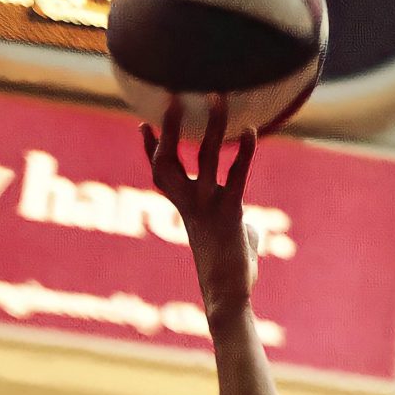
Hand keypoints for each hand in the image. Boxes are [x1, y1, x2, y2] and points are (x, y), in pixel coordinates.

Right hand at [143, 97, 258, 326]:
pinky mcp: (230, 212)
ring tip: (217, 97)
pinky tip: (252, 131)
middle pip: (169, 160)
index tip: (143, 124)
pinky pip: (236, 175)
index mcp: (184, 207)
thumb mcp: (228, 239)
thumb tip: (245, 222)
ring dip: (212, 126)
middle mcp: (190, 203)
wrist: (228, 296)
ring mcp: (208, 206)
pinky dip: (244, 152)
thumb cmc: (231, 270)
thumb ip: (233, 223)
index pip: (160, 173)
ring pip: (205, 158)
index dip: (150, 149)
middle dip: (168, 130)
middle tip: (173, 98)